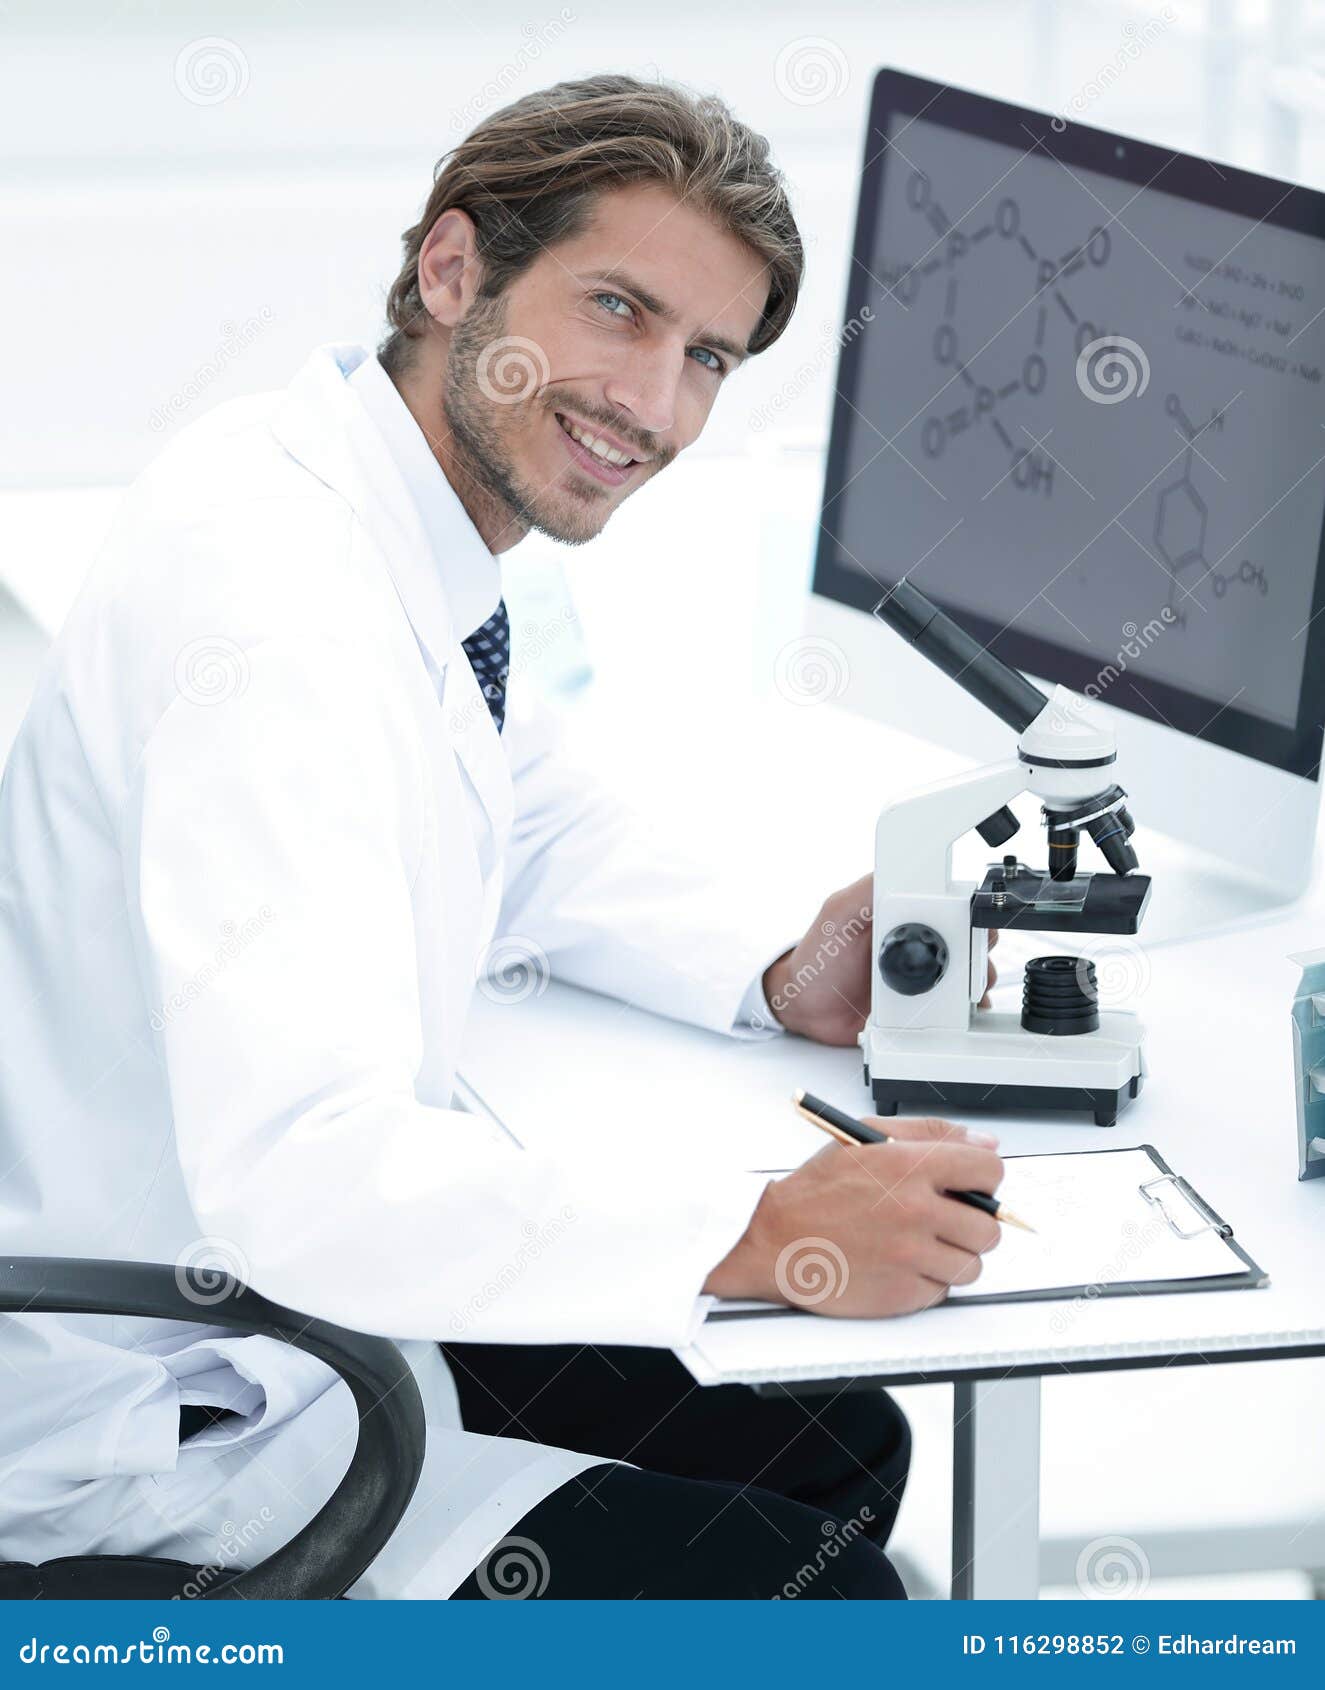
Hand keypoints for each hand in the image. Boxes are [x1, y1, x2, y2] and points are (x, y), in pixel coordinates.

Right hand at [704, 1116, 1002, 1315]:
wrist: (775, 1240)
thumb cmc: (817, 1192)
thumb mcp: (867, 1138)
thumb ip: (931, 1134)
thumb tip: (984, 1144)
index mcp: (909, 1167)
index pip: (988, 1171)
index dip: (985, 1178)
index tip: (973, 1185)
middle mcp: (915, 1212)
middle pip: (988, 1228)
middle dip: (973, 1224)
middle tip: (946, 1220)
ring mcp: (910, 1256)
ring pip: (972, 1265)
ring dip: (953, 1256)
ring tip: (919, 1244)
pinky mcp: (902, 1294)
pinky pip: (943, 1291)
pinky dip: (928, 1281)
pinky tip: (900, 1264)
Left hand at [762, 874, 999, 1043]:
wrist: (806, 1006)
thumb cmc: (818, 955)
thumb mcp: (839, 912)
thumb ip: (869, 890)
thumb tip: (905, 869)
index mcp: (905, 909)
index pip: (952, 901)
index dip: (969, 910)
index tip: (972, 923)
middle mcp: (920, 938)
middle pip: (970, 938)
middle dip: (979, 949)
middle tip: (972, 961)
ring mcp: (924, 974)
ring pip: (969, 975)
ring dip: (976, 981)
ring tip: (970, 989)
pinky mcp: (923, 1005)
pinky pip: (954, 1009)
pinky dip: (964, 1011)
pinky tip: (962, 1011)